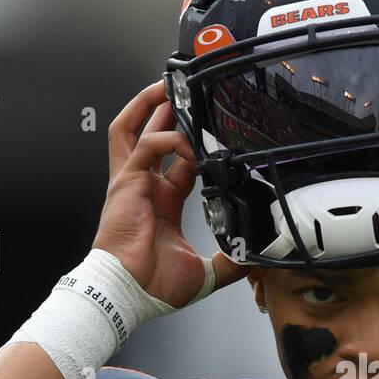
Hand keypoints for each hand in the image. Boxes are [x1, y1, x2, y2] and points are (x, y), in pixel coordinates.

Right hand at [93, 80, 247, 306]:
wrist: (129, 292)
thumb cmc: (152, 284)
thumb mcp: (203, 273)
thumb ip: (228, 263)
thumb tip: (252, 262)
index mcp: (161, 202)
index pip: (178, 161)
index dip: (195, 144)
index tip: (215, 134)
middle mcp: (144, 186)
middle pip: (146, 134)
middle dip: (161, 109)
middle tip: (181, 89)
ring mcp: (132, 182)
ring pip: (133, 128)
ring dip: (150, 105)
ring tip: (168, 86)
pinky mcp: (126, 182)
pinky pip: (147, 146)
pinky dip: (169, 139)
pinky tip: (190, 144)